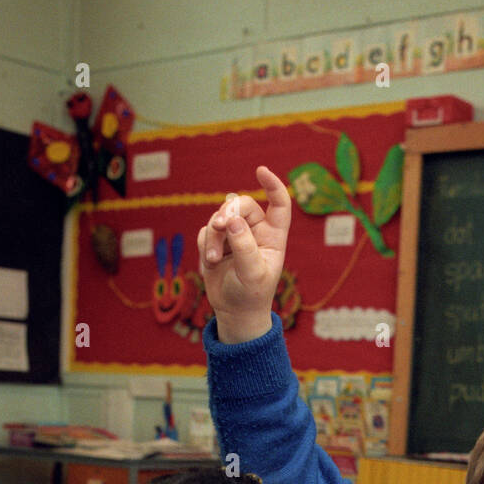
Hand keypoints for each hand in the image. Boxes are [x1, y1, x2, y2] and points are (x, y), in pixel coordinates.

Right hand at [196, 164, 291, 342]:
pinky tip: (209, 264)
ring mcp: (235, 235)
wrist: (233, 312)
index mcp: (274, 236)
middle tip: (220, 226)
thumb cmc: (250, 295)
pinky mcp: (216, 242)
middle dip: (228, 213)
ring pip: (219, 218)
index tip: (260, 170)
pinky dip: (204, 244)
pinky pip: (205, 230)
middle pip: (240, 205)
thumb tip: (232, 219)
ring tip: (212, 259)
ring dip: (213, 235)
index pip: (279, 204)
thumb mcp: (252, 274)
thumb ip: (244, 246)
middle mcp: (255, 231)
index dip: (273, 185)